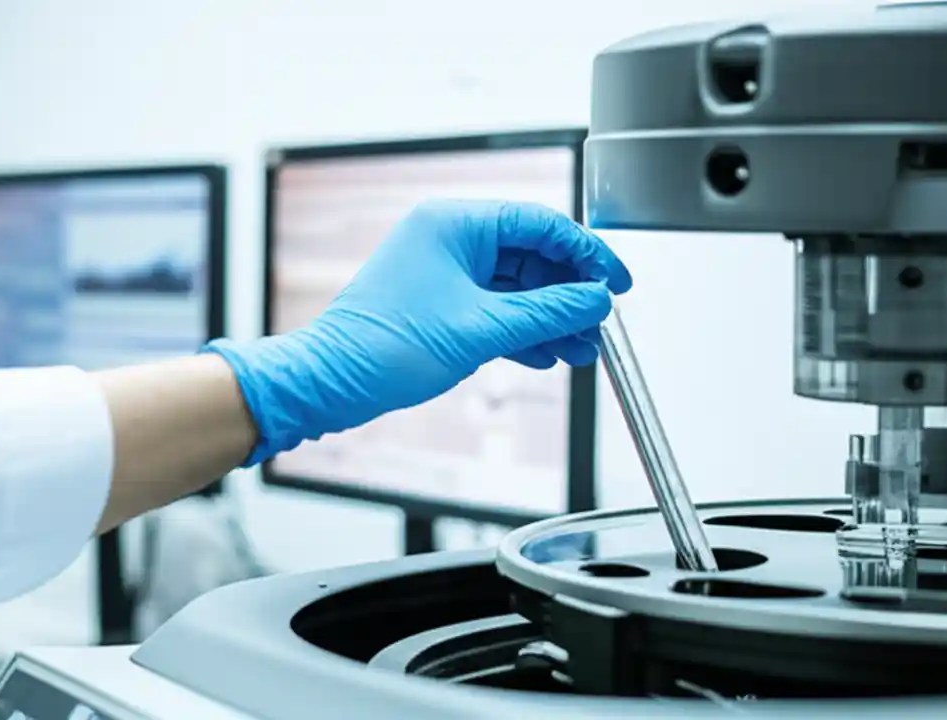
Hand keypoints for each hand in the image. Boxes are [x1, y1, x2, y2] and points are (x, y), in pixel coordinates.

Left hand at [206, 200, 632, 464]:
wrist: (330, 383)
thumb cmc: (384, 346)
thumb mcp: (483, 329)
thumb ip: (548, 313)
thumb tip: (595, 302)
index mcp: (455, 223)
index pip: (541, 224)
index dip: (587, 254)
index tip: (615, 283)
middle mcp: (450, 238)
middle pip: (532, 256)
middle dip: (569, 295)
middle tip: (599, 327)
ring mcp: (444, 271)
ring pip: (517, 287)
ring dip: (551, 319)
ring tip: (581, 350)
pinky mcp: (440, 303)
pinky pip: (496, 308)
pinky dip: (523, 331)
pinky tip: (548, 354)